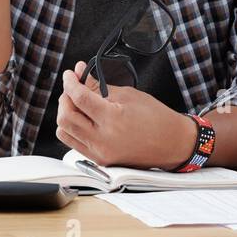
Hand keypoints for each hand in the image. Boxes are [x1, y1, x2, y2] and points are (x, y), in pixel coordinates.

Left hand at [55, 61, 196, 168]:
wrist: (173, 143)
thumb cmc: (156, 118)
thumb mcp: (128, 94)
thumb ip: (99, 86)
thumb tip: (81, 75)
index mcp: (112, 119)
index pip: (78, 97)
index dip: (70, 82)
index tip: (69, 75)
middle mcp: (103, 140)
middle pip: (65, 116)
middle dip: (65, 98)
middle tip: (73, 88)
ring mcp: (100, 153)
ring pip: (64, 132)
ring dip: (66, 115)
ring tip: (78, 105)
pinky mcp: (100, 161)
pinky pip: (74, 144)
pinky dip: (73, 129)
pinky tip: (84, 119)